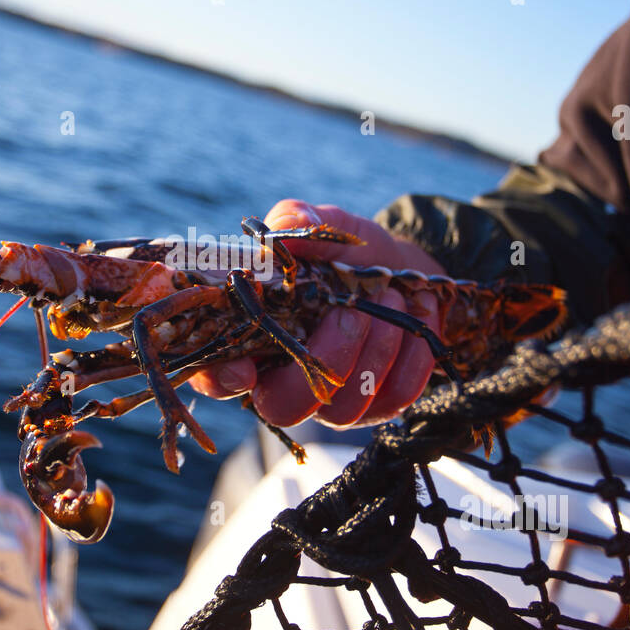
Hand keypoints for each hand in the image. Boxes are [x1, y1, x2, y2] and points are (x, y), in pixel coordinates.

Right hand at [190, 199, 446, 428]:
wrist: (409, 275)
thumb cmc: (349, 257)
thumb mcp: (326, 228)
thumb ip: (299, 220)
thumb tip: (287, 223)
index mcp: (254, 337)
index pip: (216, 374)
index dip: (220, 378)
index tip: (244, 367)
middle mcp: (285, 378)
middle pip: (282, 406)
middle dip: (324, 357)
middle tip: (352, 311)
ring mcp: (330, 401)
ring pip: (341, 409)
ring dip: (375, 350)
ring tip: (390, 298)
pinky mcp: (377, 406)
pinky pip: (392, 399)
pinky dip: (410, 355)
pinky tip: (414, 315)